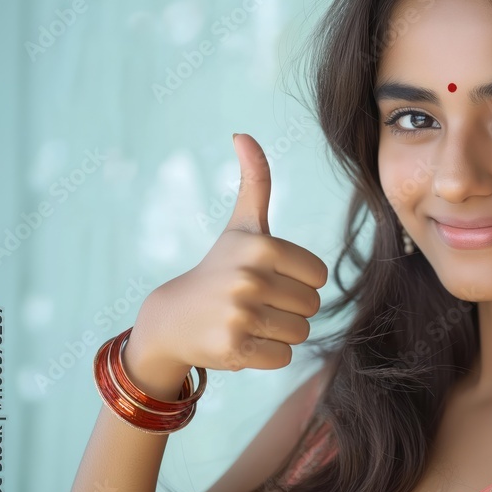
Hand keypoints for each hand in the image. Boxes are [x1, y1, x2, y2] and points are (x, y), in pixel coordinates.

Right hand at [127, 133, 327, 374]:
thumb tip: (243, 133)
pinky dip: (267, 355)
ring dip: (279, 332)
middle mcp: (250, 277)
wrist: (172, 319)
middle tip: (255, 303)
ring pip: (300, 333)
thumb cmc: (219, 268)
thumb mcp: (241, 225)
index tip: (268, 278)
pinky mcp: (234, 348)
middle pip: (312, 306)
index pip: (318, 276)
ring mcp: (241, 314)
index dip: (298, 281)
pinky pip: (283, 357)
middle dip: (289, 309)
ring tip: (248, 321)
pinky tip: (241, 341)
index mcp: (262, 246)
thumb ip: (255, 181)